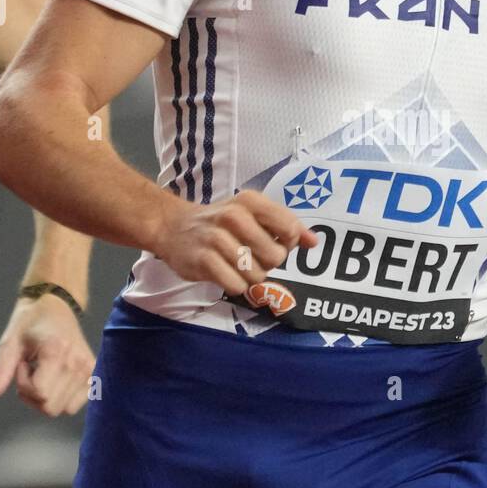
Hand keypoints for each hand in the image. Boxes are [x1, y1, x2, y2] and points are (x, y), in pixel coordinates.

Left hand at [0, 295, 95, 416]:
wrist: (56, 305)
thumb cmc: (30, 322)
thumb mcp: (10, 342)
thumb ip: (0, 370)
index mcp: (57, 352)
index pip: (39, 393)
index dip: (23, 385)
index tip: (22, 364)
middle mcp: (78, 364)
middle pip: (50, 407)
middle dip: (33, 395)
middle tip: (32, 370)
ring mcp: (90, 371)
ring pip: (62, 409)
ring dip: (47, 398)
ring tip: (44, 374)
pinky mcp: (94, 375)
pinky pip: (74, 406)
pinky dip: (62, 399)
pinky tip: (56, 379)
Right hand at [155, 190, 319, 297]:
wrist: (173, 227)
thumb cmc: (222, 223)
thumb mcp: (254, 215)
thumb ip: (286, 227)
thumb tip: (314, 242)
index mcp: (250, 202)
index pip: (289, 228)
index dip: (287, 242)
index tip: (273, 240)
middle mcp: (234, 216)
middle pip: (276, 256)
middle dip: (268, 263)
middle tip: (251, 255)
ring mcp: (216, 238)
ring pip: (257, 275)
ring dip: (249, 276)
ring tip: (235, 263)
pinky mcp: (203, 261)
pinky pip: (236, 285)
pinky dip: (234, 285)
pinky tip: (224, 273)